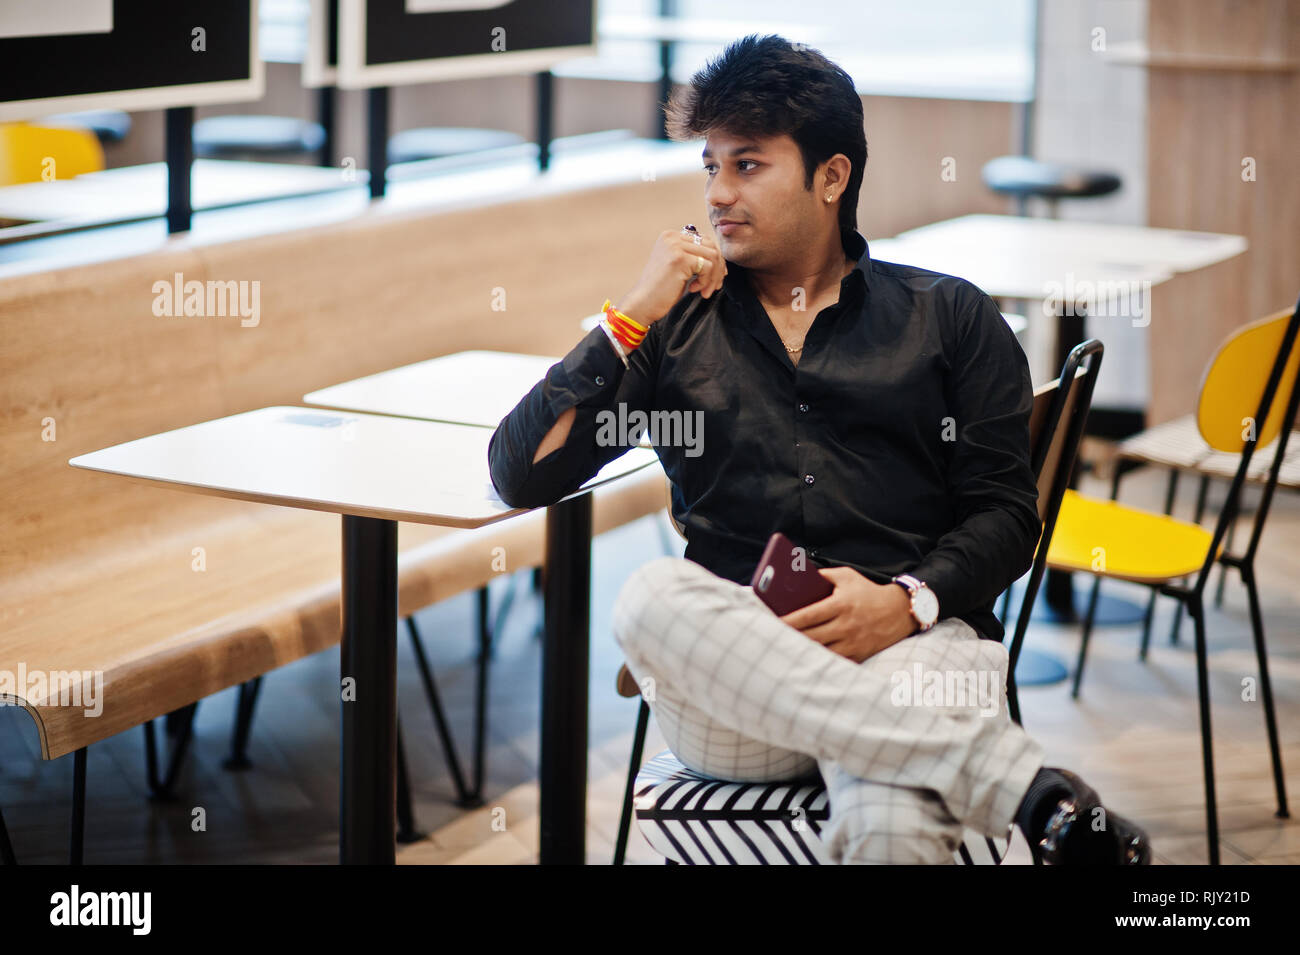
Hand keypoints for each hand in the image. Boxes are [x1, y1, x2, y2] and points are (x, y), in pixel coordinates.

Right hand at [618, 228, 727, 325]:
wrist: (643, 303)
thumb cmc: (661, 289)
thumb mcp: (677, 266)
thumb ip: (692, 255)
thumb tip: (719, 255)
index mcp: (670, 236)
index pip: (704, 240)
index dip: (715, 259)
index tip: (714, 277)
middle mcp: (672, 237)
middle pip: (711, 246)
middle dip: (718, 268)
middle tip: (715, 286)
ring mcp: (675, 246)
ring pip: (713, 256)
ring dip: (713, 277)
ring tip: (705, 291)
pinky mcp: (680, 259)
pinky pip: (707, 267)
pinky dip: (706, 281)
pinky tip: (693, 289)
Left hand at [778, 566, 916, 662]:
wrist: (899, 611)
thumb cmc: (867, 591)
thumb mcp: (846, 576)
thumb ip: (822, 575)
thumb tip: (795, 577)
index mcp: (841, 604)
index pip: (808, 615)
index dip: (788, 621)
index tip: (772, 623)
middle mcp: (847, 625)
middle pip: (811, 636)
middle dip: (789, 638)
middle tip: (771, 638)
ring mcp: (853, 643)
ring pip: (820, 652)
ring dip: (801, 651)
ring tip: (783, 649)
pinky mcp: (858, 655)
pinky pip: (834, 662)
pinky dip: (818, 661)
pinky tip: (805, 660)